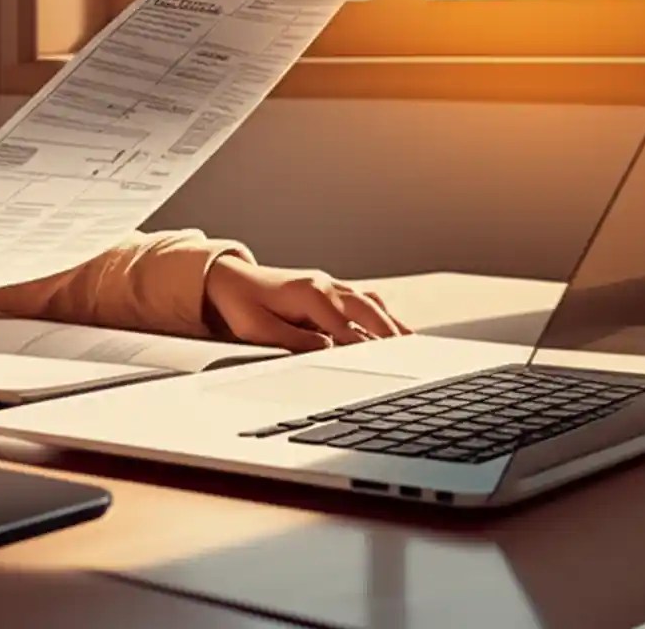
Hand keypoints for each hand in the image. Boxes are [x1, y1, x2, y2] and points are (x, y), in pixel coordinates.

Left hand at [203, 256, 409, 352]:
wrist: (230, 280)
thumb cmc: (242, 305)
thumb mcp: (257, 329)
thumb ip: (292, 339)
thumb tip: (327, 350)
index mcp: (307, 295)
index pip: (342, 326)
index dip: (362, 346)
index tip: (382, 364)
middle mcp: (324, 286)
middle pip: (366, 309)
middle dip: (389, 332)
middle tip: (410, 355)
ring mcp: (330, 285)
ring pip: (370, 302)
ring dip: (392, 322)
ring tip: (414, 344)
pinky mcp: (331, 290)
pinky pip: (365, 300)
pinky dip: (384, 314)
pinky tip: (397, 330)